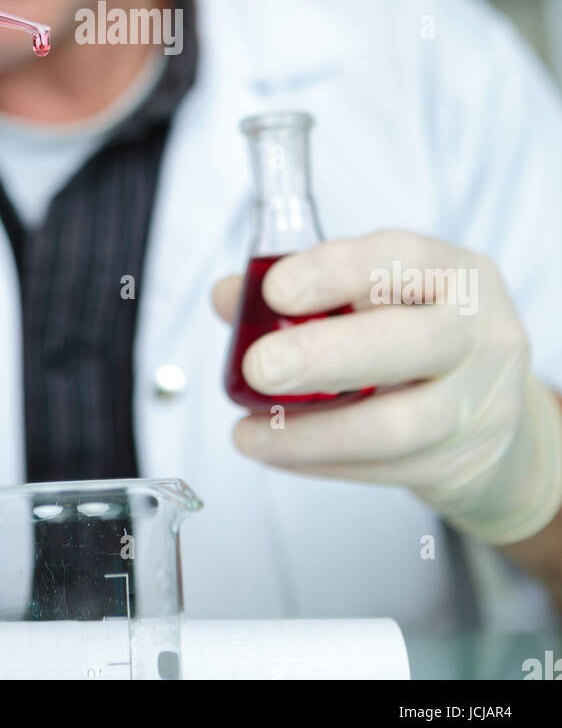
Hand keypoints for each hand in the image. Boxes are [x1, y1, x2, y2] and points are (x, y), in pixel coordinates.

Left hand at [212, 230, 561, 544]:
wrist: (500, 421)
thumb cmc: (421, 338)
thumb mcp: (378, 299)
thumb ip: (305, 291)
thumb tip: (227, 297)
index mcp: (456, 273)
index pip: (402, 259)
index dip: (335, 270)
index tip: (275, 290)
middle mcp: (479, 334)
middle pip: (409, 344)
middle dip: (325, 356)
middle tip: (258, 368)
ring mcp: (478, 405)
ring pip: (395, 425)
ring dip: (309, 433)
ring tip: (248, 433)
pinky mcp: (461, 464)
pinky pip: (382, 468)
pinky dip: (320, 461)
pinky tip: (276, 451)